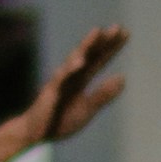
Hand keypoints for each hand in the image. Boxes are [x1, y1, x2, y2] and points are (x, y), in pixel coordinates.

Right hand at [26, 24, 127, 151]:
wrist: (35, 134)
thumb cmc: (60, 121)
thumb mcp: (87, 109)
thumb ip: (103, 95)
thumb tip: (123, 77)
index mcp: (81, 79)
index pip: (99, 59)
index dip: (112, 47)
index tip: (125, 32)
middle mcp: (71, 76)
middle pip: (89, 54)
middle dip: (102, 41)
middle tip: (116, 27)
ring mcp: (60, 81)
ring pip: (74, 60)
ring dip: (85, 46)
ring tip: (97, 32)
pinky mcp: (50, 91)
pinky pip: (60, 78)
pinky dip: (70, 69)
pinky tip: (80, 62)